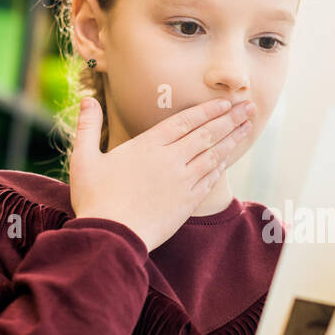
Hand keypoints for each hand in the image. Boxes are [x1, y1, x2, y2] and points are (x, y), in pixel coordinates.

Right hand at [70, 96, 253, 251]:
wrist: (112, 235)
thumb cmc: (95, 198)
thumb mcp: (84, 158)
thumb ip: (87, 127)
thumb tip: (87, 99)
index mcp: (148, 145)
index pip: (185, 120)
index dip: (208, 110)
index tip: (226, 102)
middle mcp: (171, 160)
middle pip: (206, 134)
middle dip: (230, 119)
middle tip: (250, 108)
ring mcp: (182, 182)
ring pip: (213, 155)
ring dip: (231, 140)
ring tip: (246, 128)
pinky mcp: (186, 203)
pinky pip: (209, 180)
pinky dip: (219, 167)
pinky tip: (226, 160)